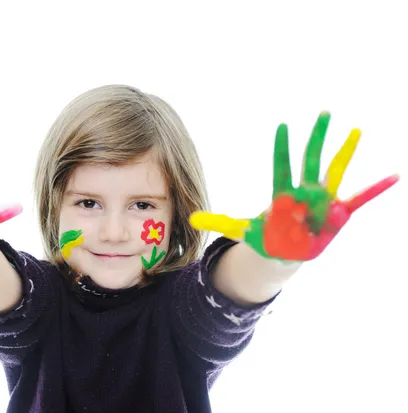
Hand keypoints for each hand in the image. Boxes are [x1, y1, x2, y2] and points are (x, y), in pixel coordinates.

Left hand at [189, 112, 398, 260]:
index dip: (282, 148)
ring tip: (355, 131)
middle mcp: (304, 191)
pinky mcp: (337, 214)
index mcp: (282, 193)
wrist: (285, 250)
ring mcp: (323, 201)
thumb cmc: (266, 236)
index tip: (282, 126)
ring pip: (335, 172)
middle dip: (316, 139)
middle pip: (310, 160)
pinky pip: (360, 199)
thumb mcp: (241, 231)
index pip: (281, 165)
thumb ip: (220, 223)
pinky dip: (375, 189)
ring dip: (345, 152)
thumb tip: (191, 219)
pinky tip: (392, 176)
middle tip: (323, 113)